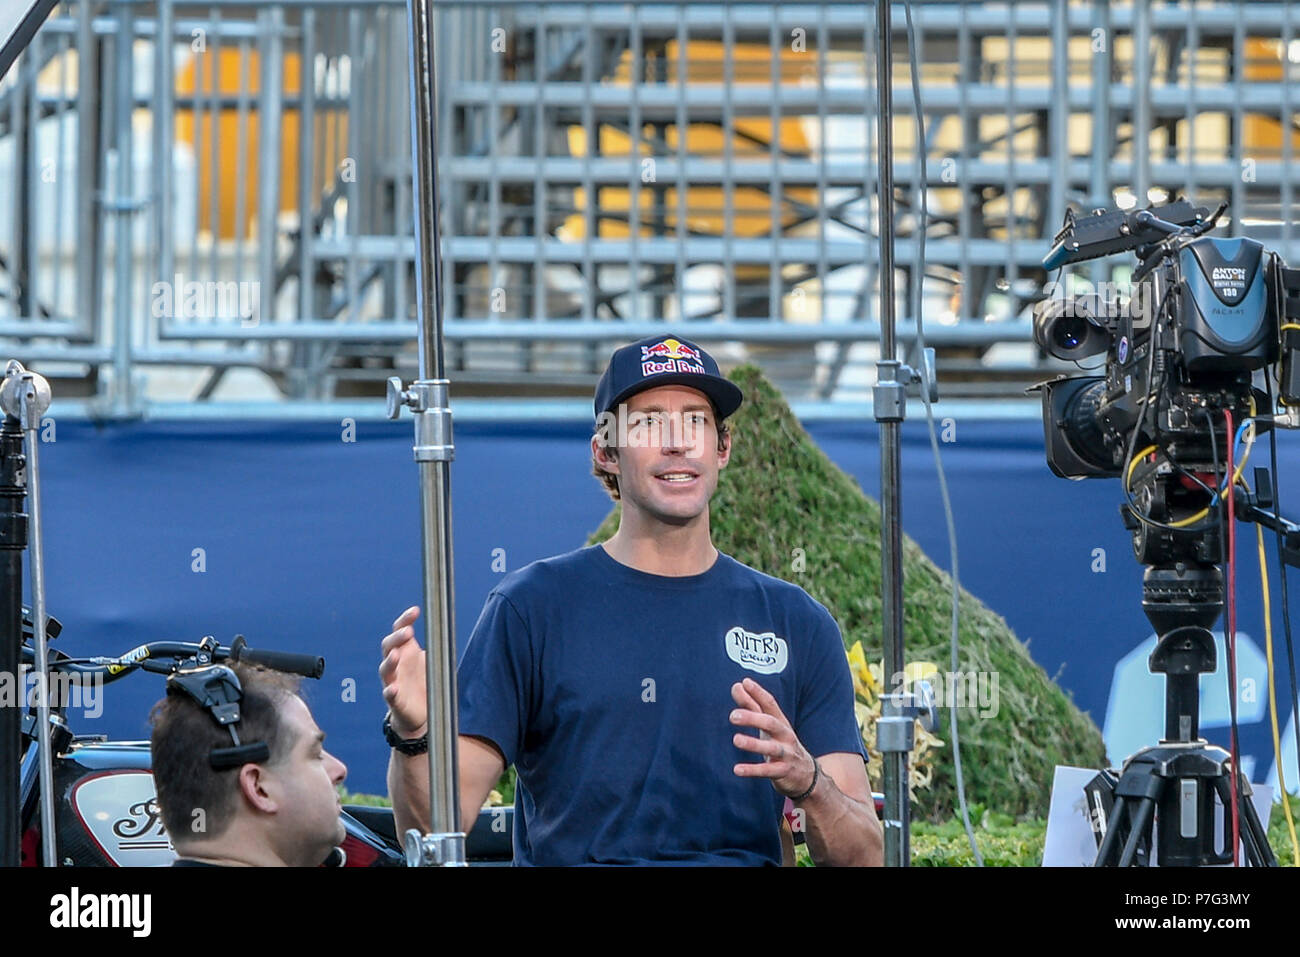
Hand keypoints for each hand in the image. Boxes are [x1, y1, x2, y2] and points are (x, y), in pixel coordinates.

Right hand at [379, 606, 427, 736]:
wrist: (421, 713)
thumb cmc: (425, 682)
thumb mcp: (432, 660)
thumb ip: (436, 645)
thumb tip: (447, 626)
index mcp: (405, 651)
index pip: (399, 630)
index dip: (405, 619)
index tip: (416, 610)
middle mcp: (395, 664)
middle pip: (388, 646)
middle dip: (397, 638)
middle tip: (409, 631)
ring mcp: (392, 682)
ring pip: (385, 669)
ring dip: (390, 662)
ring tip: (396, 655)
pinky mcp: (394, 700)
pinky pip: (389, 695)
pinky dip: (390, 691)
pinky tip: (393, 688)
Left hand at [730, 677, 816, 799]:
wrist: (806, 775)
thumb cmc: (781, 743)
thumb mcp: (769, 725)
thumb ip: (752, 706)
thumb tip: (737, 685)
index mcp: (781, 722)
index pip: (770, 704)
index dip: (759, 693)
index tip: (745, 683)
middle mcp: (785, 735)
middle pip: (771, 723)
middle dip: (753, 718)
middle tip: (733, 715)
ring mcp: (786, 754)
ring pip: (771, 748)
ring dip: (753, 744)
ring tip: (736, 739)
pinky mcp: (783, 772)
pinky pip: (767, 771)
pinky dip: (752, 770)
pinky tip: (737, 769)